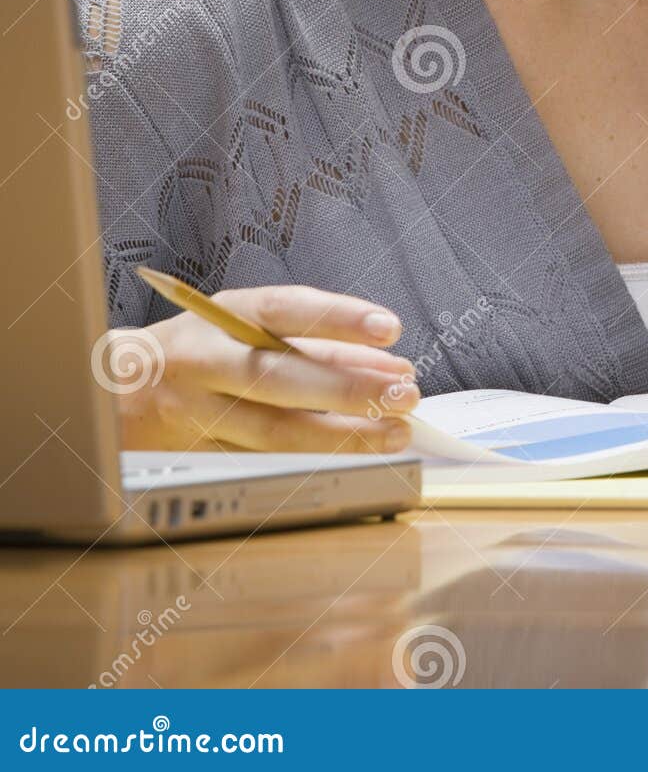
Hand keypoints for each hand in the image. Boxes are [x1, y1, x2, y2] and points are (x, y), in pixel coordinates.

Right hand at [111, 285, 420, 453]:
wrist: (120, 392)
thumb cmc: (204, 347)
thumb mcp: (250, 324)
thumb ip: (323, 340)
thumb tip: (390, 360)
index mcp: (221, 318)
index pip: (286, 311)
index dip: (338, 318)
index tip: (389, 328)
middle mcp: (208, 365)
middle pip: (279, 378)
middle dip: (347, 388)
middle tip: (403, 392)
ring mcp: (203, 415)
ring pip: (275, 431)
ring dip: (343, 434)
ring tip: (395, 433)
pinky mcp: (207, 455)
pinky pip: (268, 460)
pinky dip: (317, 459)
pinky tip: (359, 457)